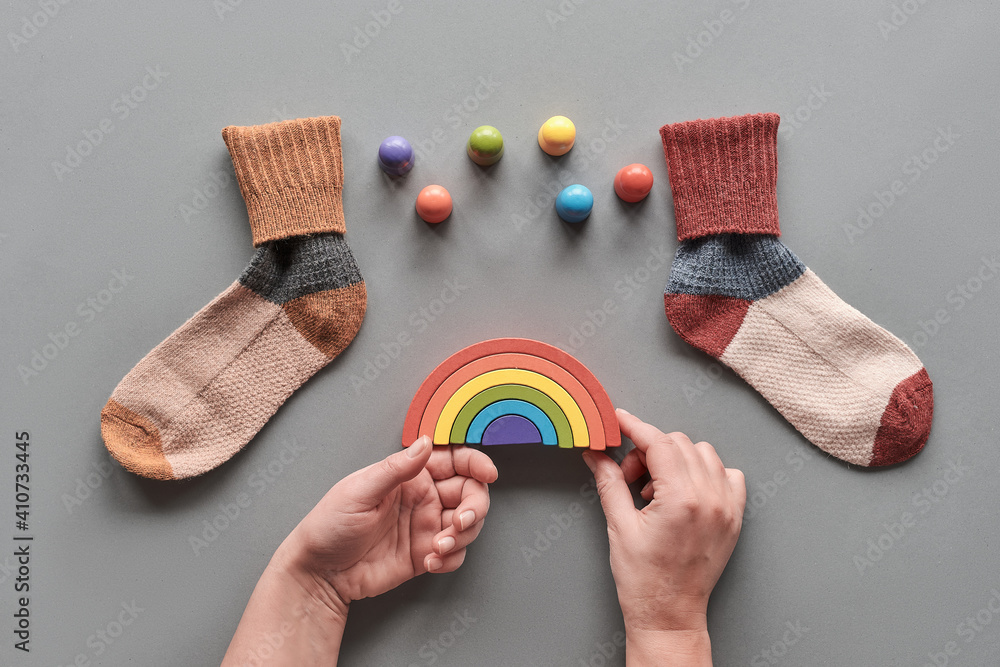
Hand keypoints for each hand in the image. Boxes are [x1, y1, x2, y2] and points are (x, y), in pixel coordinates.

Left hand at [223, 437, 496, 665]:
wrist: (319, 572)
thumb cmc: (329, 525)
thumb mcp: (360, 490)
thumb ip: (397, 468)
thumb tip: (425, 443)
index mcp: (410, 475)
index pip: (454, 461)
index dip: (476, 463)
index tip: (488, 474)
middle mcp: (422, 498)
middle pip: (469, 494)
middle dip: (474, 507)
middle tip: (460, 522)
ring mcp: (425, 527)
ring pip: (467, 525)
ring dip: (462, 536)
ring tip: (438, 547)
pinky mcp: (424, 555)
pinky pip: (454, 554)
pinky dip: (450, 559)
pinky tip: (431, 561)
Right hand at [582, 409, 745, 665]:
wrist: (670, 615)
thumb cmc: (644, 580)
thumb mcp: (619, 526)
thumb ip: (609, 481)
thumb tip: (596, 453)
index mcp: (681, 499)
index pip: (659, 443)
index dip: (635, 426)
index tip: (619, 420)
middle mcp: (710, 499)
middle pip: (679, 444)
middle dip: (649, 450)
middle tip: (629, 475)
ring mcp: (727, 508)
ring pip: (704, 454)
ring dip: (676, 459)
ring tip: (655, 488)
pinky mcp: (734, 517)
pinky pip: (728, 475)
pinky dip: (706, 473)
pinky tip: (684, 491)